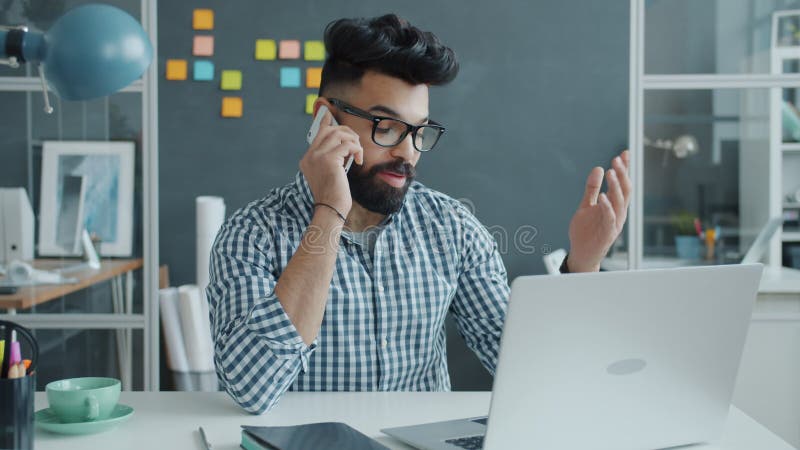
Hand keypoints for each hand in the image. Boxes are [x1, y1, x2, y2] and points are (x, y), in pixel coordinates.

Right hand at [299, 110, 363, 214]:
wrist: (331, 208)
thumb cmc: (333, 195)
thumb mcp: (328, 174)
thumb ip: (330, 159)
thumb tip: (343, 146)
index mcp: (307, 159)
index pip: (318, 133)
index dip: (326, 122)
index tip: (328, 112)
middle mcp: (310, 156)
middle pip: (329, 130)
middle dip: (346, 132)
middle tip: (355, 144)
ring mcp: (318, 156)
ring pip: (339, 134)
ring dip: (353, 141)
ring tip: (357, 153)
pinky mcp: (329, 159)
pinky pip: (347, 145)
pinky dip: (356, 150)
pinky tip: (358, 160)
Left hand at [567, 150, 631, 271]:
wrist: (581, 254)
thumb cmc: (585, 232)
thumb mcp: (586, 206)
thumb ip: (591, 189)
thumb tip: (598, 168)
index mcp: (614, 206)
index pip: (622, 184)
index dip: (624, 169)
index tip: (625, 153)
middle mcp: (618, 213)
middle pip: (625, 190)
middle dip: (622, 174)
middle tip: (616, 160)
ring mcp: (614, 223)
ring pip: (620, 202)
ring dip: (616, 187)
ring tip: (610, 172)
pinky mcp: (608, 233)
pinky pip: (610, 218)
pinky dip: (607, 207)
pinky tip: (603, 196)